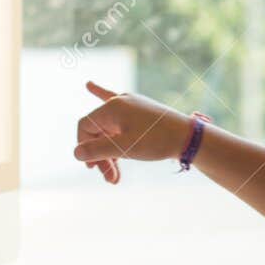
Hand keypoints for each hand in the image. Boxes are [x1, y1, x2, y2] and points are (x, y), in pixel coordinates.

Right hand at [72, 81, 194, 183]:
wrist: (187, 136)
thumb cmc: (157, 141)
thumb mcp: (125, 148)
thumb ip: (98, 150)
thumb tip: (76, 153)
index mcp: (112, 108)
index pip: (84, 128)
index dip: (86, 149)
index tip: (94, 168)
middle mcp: (118, 102)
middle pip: (98, 131)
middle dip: (102, 156)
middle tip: (110, 179)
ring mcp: (129, 105)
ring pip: (109, 130)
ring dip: (110, 153)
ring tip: (115, 177)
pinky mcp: (138, 109)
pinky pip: (115, 103)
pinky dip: (101, 96)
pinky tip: (88, 85)